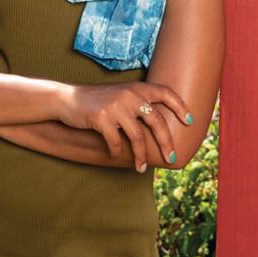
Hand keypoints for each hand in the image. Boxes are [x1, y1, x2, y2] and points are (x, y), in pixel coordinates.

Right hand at [58, 81, 189, 171]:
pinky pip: (116, 142)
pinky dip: (116, 152)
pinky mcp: (102, 118)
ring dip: (141, 156)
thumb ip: (137, 103)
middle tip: (172, 157)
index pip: (166, 92)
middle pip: (156, 121)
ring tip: (141, 168)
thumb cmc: (96, 101)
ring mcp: (116, 106)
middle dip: (166, 142)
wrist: (67, 99)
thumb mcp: (120, 95)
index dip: (180, 106)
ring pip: (138, 137)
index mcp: (137, 88)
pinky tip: (115, 155)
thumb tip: (158, 124)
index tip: (189, 121)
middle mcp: (130, 95)